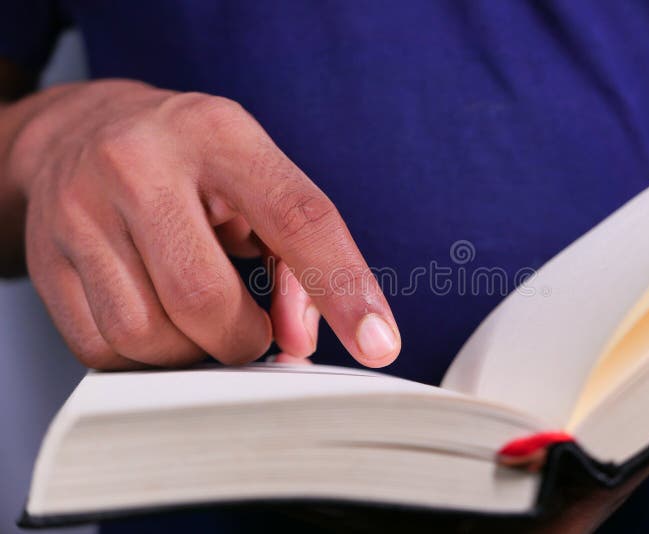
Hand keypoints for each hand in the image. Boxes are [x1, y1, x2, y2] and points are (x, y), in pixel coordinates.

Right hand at [5, 80, 400, 368]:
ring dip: (193, 352)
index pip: (298, 218)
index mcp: (218, 136)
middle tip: (248, 327)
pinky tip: (156, 318)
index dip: (344, 288)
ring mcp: (81, 212)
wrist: (83, 133)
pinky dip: (147, 357)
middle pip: (205, 300)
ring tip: (198, 316)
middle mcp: (140, 165)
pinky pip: (104, 350)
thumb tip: (298, 341)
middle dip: (242, 339)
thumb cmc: (193, 165)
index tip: (380, 345)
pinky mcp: (46, 259)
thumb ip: (298, 258)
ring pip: (149, 336)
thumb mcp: (257, 181)